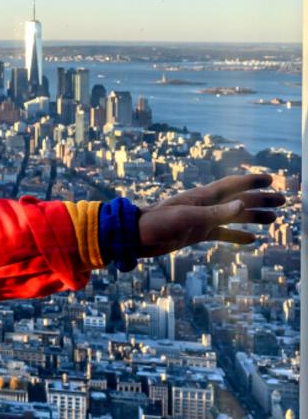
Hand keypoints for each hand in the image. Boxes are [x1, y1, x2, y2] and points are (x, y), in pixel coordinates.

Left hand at [137, 173, 285, 258]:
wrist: (134, 238)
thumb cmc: (156, 223)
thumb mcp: (187, 218)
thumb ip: (216, 212)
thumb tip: (244, 204)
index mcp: (202, 197)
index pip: (232, 185)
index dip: (252, 181)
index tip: (271, 178)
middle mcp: (204, 206)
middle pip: (239, 201)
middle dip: (261, 200)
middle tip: (284, 201)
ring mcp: (200, 220)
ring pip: (233, 217)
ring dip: (253, 218)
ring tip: (274, 220)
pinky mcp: (195, 234)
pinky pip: (221, 233)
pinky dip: (237, 235)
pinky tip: (252, 239)